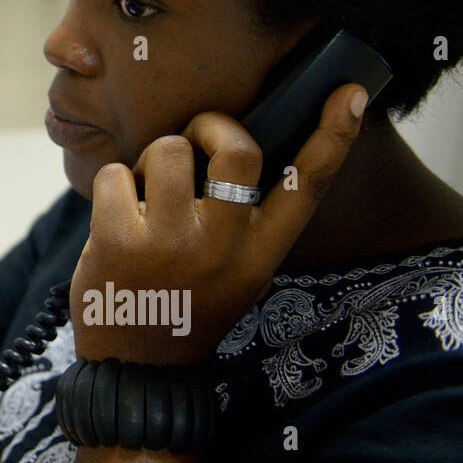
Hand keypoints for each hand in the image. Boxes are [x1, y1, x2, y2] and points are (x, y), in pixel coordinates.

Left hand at [70, 83, 367, 366]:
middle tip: (192, 140)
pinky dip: (112, 184)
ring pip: (167, 149)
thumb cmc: (185, 304)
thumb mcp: (237, 274)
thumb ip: (245, 222)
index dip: (333, 135)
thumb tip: (237, 146)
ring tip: (147, 190)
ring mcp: (170, 244)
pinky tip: (115, 218)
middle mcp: (224, 247)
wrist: (136, 369)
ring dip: (152, 158)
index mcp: (262, 253)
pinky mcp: (118, 241)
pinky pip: (116, 173)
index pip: (308, 185)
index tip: (350, 93)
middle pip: (238, 150)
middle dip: (211, 125)